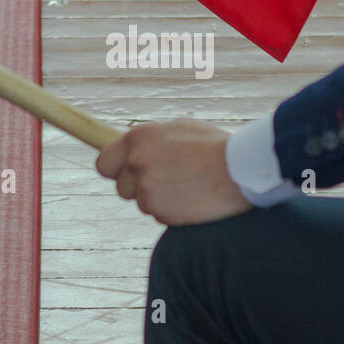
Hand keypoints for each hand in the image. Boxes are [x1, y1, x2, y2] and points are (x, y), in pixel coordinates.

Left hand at [95, 118, 252, 225]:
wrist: (240, 168)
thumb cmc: (215, 145)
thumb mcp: (180, 128)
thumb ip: (154, 138)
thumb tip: (141, 146)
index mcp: (138, 138)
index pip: (103, 163)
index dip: (115, 170)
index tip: (124, 173)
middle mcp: (136, 163)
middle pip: (121, 187)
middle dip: (138, 187)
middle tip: (166, 180)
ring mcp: (147, 189)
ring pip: (142, 202)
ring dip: (158, 199)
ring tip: (187, 186)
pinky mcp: (161, 212)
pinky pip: (159, 215)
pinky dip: (172, 211)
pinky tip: (193, 198)